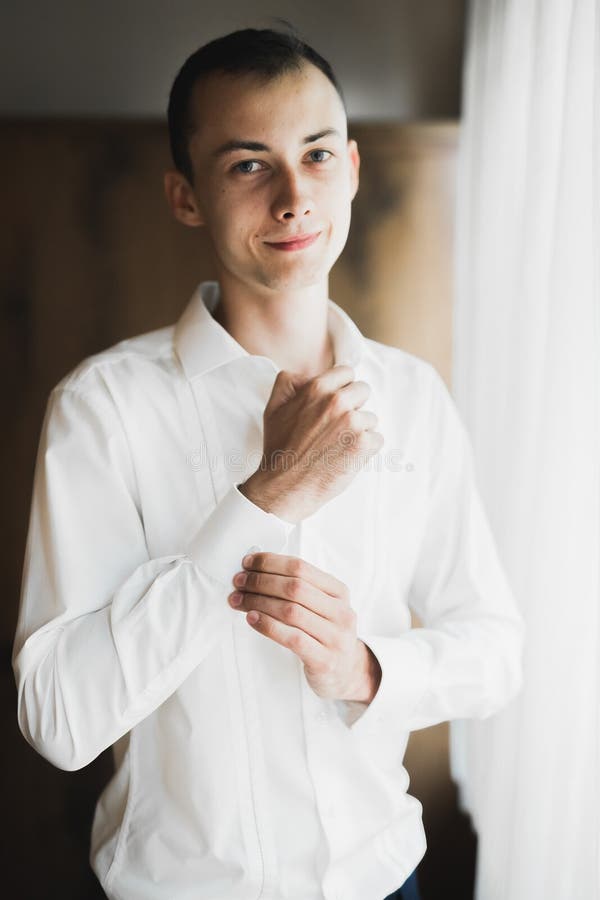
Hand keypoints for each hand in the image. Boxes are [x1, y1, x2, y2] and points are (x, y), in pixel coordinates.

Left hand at [227, 551, 381, 702]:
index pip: (301, 567)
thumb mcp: (321, 605)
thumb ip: (298, 588)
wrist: (347, 672)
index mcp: (339, 591)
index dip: (270, 563)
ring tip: (238, 600)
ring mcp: (335, 637)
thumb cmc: (325, 633)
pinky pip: (292, 638)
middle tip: (238, 582)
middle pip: (294, 587)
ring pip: (291, 611)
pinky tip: (252, 618)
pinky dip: (268, 626)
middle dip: (260, 581)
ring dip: (258, 602)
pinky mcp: (324, 660)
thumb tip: (256, 570)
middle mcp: (341, 611)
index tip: (247, 563)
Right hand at [240, 364, 383, 523]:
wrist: (285, 486)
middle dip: (354, 406)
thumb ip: (288, 382)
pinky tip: (346, 456)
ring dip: (360, 430)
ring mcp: (353, 423)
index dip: (342, 388)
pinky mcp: (364, 444)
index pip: (347, 372)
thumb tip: (307, 375)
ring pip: (371, 417)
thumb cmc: (279, 449)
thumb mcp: (273, 407)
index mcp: (316, 389)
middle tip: (337, 426)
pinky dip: (366, 449)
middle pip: (363, 391)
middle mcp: (337, 402)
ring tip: (338, 445)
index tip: (336, 403)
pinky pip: (377, 439)